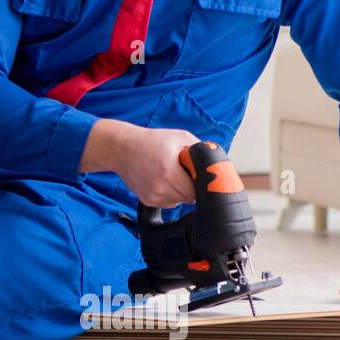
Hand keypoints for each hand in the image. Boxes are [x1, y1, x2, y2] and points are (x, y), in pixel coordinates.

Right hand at [81, 119, 198, 206]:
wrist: (121, 149)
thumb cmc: (150, 141)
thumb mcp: (179, 137)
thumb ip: (201, 149)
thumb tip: (217, 162)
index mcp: (169, 171)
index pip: (197, 189)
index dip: (201, 182)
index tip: (200, 175)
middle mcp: (160, 186)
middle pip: (190, 197)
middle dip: (192, 186)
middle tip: (186, 172)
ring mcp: (153, 195)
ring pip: (180, 201)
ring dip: (182, 191)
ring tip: (172, 174)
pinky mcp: (148, 201)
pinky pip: (169, 202)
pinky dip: (170, 194)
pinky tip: (163, 180)